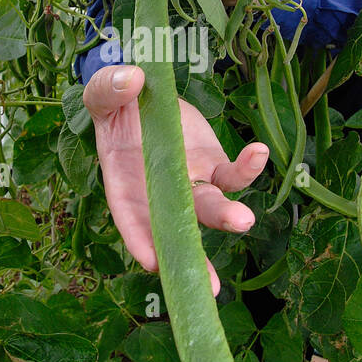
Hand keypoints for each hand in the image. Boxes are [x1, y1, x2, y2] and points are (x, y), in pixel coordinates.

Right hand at [82, 64, 269, 294]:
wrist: (146, 93)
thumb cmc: (114, 101)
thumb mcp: (102, 92)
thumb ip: (108, 88)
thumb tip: (131, 79)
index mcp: (123, 183)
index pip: (131, 218)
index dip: (141, 240)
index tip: (154, 262)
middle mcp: (159, 193)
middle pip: (175, 225)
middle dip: (191, 251)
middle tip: (208, 282)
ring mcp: (190, 183)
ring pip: (210, 207)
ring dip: (227, 216)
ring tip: (244, 220)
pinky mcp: (213, 166)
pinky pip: (233, 174)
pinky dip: (248, 168)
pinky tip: (258, 152)